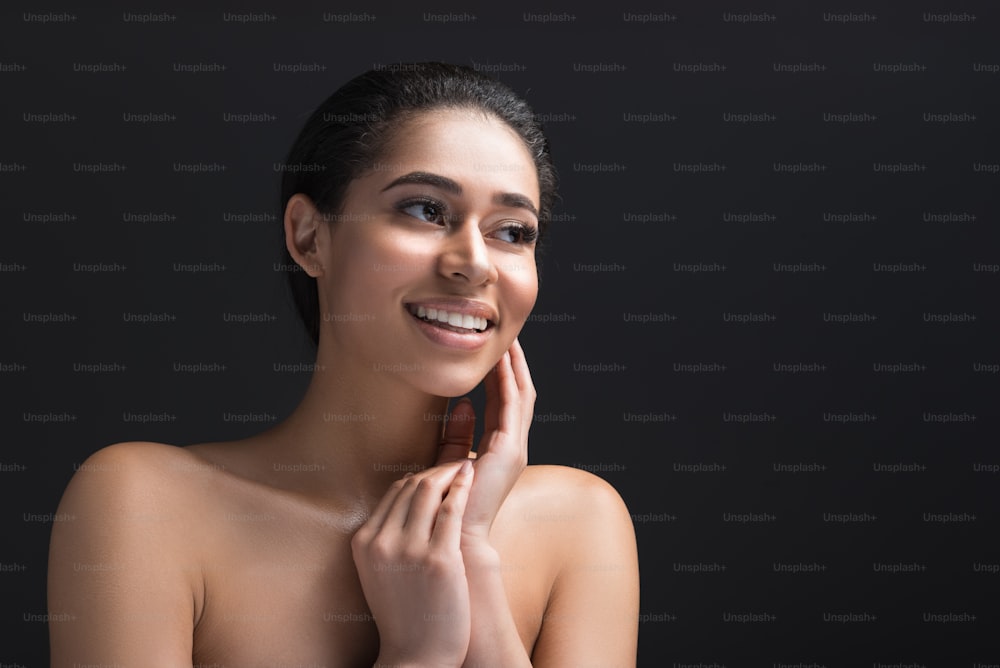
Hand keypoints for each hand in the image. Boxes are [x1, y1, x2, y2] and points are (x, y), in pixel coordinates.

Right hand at [351, 460, 474, 666]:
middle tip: (454, 464)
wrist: (415, 657)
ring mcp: (410, 549)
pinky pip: (451, 509)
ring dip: (449, 473)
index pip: (392, 493)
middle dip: (435, 471)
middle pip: (410, 487)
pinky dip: (462, 487)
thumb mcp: (379, 572)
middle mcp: (382, 542)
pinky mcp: (439, 559)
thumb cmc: (404, 615)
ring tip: (465, 466)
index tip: (436, 474)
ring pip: (429, 491)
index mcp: (363, 542)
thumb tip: (408, 505)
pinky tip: (471, 477)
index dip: (418, 478)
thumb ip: (386, 538)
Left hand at [436, 337, 535, 544]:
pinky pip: (514, 405)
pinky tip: (502, 360)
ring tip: (508, 339)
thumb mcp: (450, 462)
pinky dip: (510, 379)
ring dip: (515, 365)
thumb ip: (457, 435)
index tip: (494, 349)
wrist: (453, 539)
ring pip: (522, 394)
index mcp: (500, 451)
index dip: (502, 373)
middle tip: (507, 334)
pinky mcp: (510, 450)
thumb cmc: (447, 506)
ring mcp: (515, 448)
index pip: (505, 402)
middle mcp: (513, 447)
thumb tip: (463, 405)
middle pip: (520, 394)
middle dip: (514, 363)